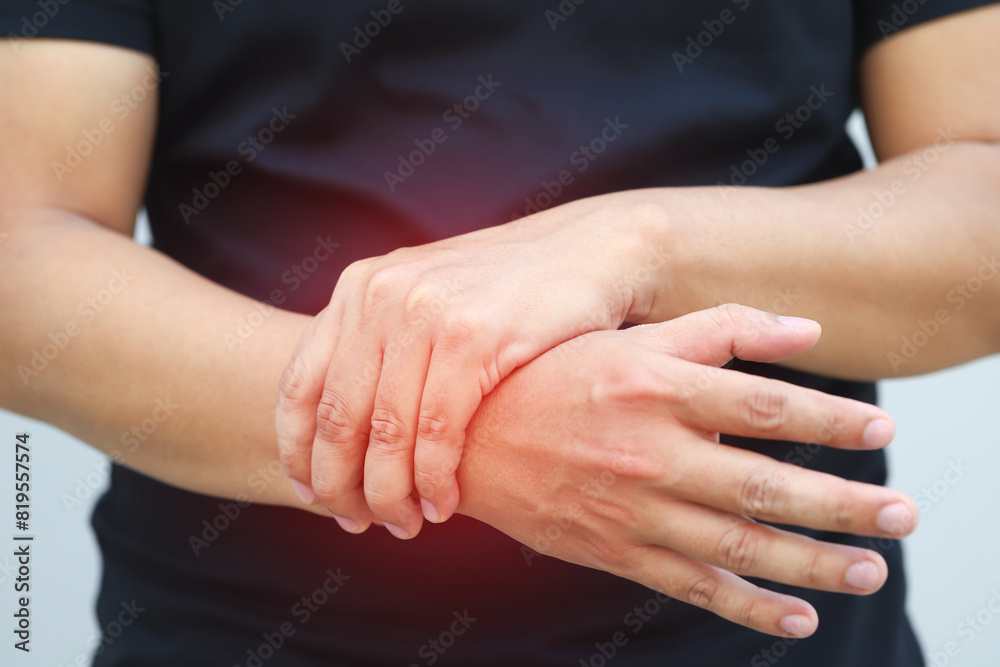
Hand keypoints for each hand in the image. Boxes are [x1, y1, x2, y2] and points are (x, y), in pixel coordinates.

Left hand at [275, 195, 667, 535]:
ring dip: (390, 494)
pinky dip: (435, 479)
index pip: (301, 384)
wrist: (587, 250)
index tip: (312, 495)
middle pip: (336, 416)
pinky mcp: (474, 335)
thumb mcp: (427, 300)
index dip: (297, 451)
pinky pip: (438, 431)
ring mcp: (426, 312)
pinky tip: (443, 503)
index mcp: (359, 287)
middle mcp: (381, 295)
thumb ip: (381, 346)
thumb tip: (343, 430)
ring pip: (386, 432)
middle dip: (342, 486)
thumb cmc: (507, 290)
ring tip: (404, 524)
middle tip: (357, 524)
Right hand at [456, 304, 917, 637]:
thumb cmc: (550, 375)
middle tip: (904, 515)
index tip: (882, 429)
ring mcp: (634, 510)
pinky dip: (748, 606)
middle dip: (844, 504)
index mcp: (655, 386)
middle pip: (767, 484)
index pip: (767, 405)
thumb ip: (718, 329)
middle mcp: (650, 452)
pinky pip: (692, 584)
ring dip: (814, 560)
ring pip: (740, 543)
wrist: (464, 436)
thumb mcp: (629, 337)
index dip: (833, 418)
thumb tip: (803, 330)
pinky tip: (798, 615)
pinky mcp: (617, 550)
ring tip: (870, 566)